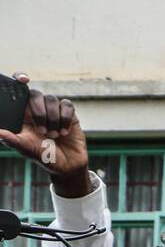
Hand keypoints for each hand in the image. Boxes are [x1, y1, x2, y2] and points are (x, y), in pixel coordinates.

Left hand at [0, 74, 90, 196]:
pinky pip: (67, 105)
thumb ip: (13, 140)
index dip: (19, 80)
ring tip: (54, 135)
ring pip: (52, 99)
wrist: (68, 167)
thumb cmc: (44, 158)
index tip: (24, 80)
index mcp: (23, 114)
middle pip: (36, 94)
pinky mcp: (69, 115)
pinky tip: (64, 132)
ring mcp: (54, 111)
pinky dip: (65, 118)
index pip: (19, 91)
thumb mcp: (27, 150)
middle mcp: (38, 109)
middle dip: (39, 111)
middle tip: (42, 131)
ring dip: (53, 118)